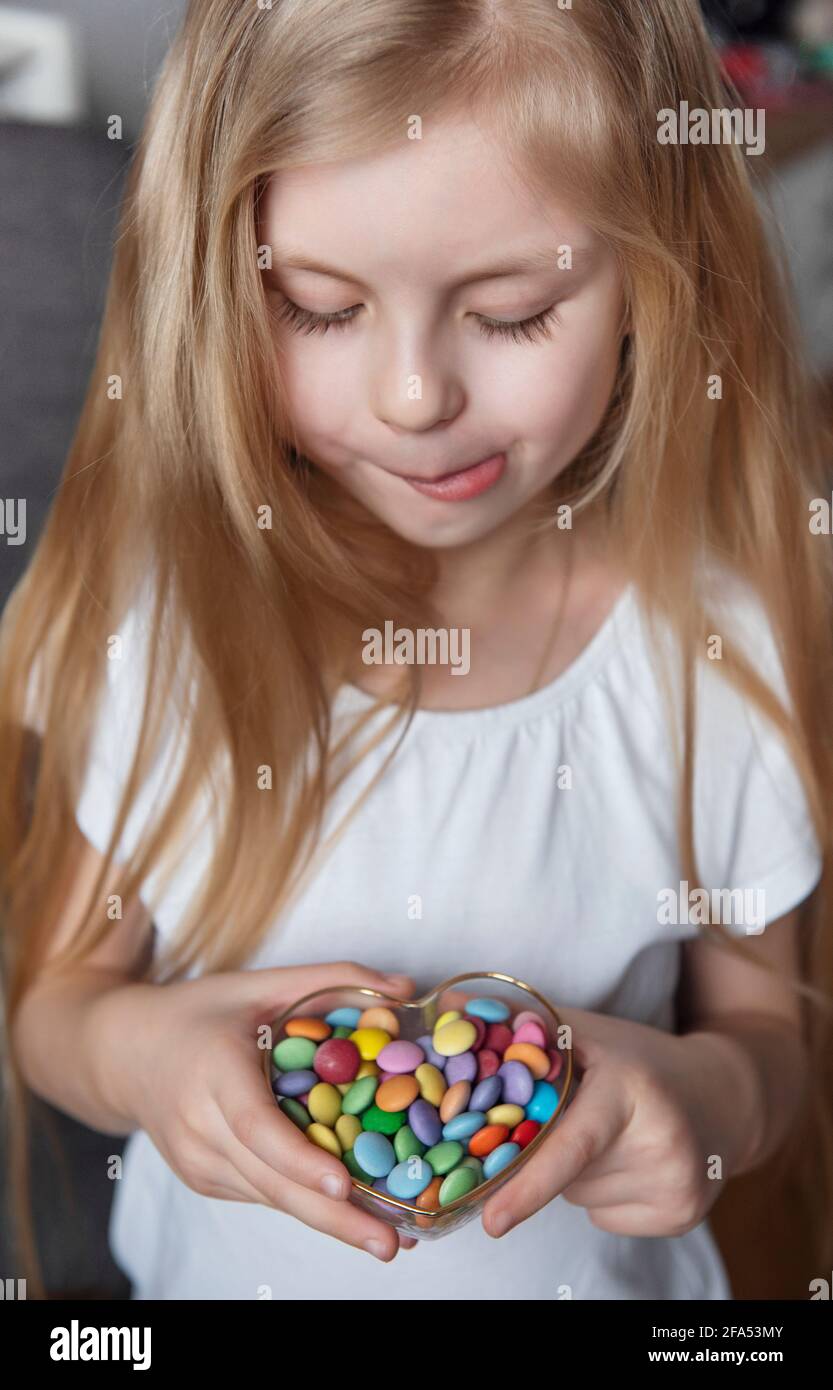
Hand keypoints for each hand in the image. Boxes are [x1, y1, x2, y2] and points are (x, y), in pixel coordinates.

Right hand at [100, 960, 419, 1259]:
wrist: (124, 1054)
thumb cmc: (200, 1013)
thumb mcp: (260, 983)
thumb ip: (332, 980)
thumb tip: (406, 987)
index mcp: (213, 1070)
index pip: (257, 1125)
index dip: (300, 1158)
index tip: (342, 1184)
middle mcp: (198, 1123)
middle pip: (270, 1180)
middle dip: (333, 1216)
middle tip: (390, 1242)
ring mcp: (196, 1159)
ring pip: (269, 1196)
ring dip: (327, 1220)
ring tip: (385, 1237)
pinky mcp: (201, 1178)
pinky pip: (260, 1192)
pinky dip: (302, 1203)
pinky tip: (348, 1215)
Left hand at [480, 1006, 759, 1239]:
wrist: (725, 1095)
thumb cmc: (640, 1060)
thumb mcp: (588, 1031)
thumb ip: (520, 1022)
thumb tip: (448, 1005)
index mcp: (631, 1089)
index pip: (572, 1145)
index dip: (528, 1183)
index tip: (490, 1220)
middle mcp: (661, 1141)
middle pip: (565, 1173)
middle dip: (551, 1149)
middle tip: (578, 1116)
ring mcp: (677, 1185)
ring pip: (580, 1197)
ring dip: (577, 1172)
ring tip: (612, 1134)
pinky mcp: (682, 1216)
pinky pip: (605, 1216)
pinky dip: (603, 1192)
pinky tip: (629, 1159)